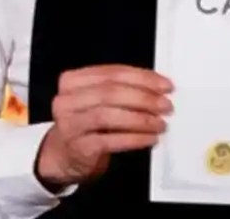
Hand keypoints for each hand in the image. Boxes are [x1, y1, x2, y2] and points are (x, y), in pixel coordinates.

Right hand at [34, 64, 173, 188]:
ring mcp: (70, 125)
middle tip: (166, 105)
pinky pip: (111, 141)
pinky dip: (135, 139)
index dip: (142, 78)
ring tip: (160, 123)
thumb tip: (157, 88)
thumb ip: (120, 89)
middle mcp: (66, 101)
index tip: (165, 85)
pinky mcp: (79, 148)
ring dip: (141, 119)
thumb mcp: (96, 100)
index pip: (112, 73)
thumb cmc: (86, 123)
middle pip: (110, 93)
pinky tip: (149, 139)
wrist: (63, 156)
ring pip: (110, 116)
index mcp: (72, 80)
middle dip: (144, 98)